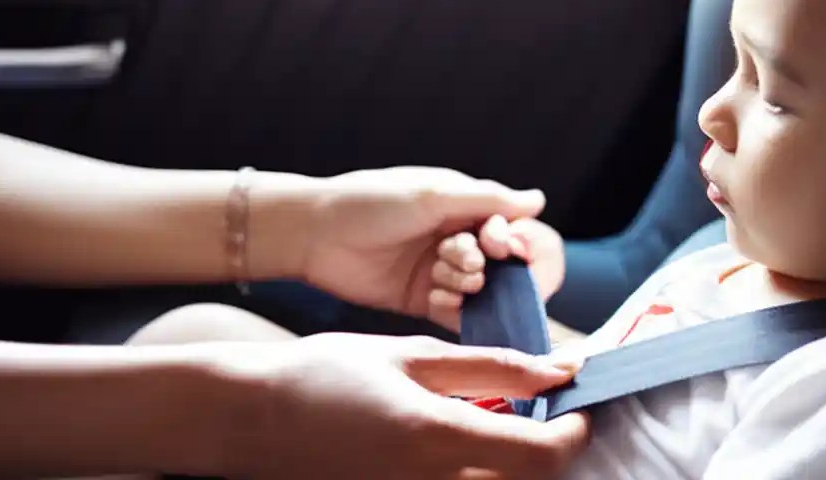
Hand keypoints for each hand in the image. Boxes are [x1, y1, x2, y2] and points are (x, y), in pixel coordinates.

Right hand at [214, 333, 588, 479]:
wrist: (248, 418)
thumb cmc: (324, 375)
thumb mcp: (411, 357)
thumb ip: (492, 368)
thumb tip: (560, 369)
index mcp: (435, 439)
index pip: (542, 457)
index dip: (575, 433)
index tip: (577, 408)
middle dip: (549, 454)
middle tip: (543, 415)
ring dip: (514, 468)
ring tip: (501, 431)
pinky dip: (477, 478)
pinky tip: (464, 450)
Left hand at [295, 167, 546, 319]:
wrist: (315, 233)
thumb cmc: (372, 201)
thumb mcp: (433, 194)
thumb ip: (489, 200)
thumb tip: (539, 200)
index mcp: (466, 207)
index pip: (518, 230)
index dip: (518, 243)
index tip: (499, 244)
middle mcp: (460, 239)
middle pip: (506, 266)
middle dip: (489, 265)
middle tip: (463, 261)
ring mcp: (442, 271)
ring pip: (482, 290)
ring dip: (466, 283)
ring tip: (437, 272)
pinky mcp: (423, 300)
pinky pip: (457, 314)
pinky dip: (454, 308)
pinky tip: (434, 295)